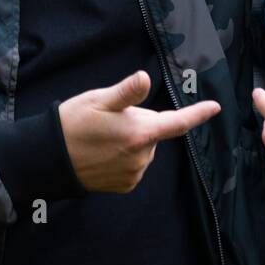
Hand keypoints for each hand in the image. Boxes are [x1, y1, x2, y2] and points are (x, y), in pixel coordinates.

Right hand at [58, 70, 219, 192]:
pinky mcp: (125, 185)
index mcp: (139, 133)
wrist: (50, 160)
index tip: (215, 107)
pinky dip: (124, 157)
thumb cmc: (73, 123)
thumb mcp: (98, 100)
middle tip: (110, 119)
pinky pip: (134, 165)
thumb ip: (126, 93)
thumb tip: (145, 78)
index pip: (177, 123)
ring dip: (130, 141)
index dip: (197, 114)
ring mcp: (134, 174)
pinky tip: (103, 154)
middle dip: (139, 123)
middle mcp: (142, 157)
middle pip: (153, 132)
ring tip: (101, 137)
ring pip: (143, 149)